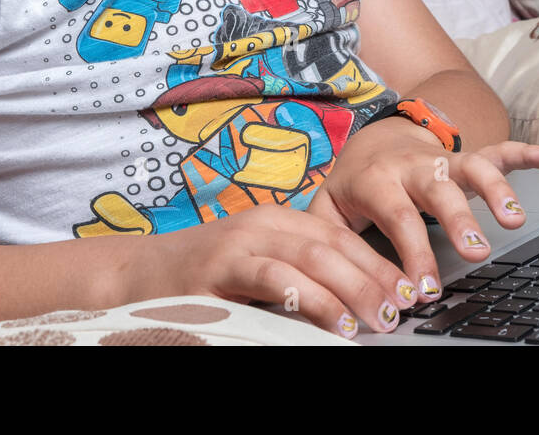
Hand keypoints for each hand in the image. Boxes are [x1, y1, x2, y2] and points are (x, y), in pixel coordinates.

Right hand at [172, 202, 424, 339]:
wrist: (130, 275)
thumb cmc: (198, 278)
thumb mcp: (254, 268)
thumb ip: (295, 276)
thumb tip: (354, 305)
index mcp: (276, 219)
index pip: (339, 236)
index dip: (378, 262)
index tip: (408, 290)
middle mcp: (261, 223)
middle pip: (332, 245)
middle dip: (373, 278)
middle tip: (402, 308)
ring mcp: (238, 242)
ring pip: (308, 258)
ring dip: (349, 290)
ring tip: (376, 318)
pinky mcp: (216, 269)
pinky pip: (271, 279)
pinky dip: (306, 299)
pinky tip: (329, 319)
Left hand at [305, 117, 538, 301]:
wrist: (376, 138)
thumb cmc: (356, 184)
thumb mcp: (329, 208)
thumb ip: (328, 238)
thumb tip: (333, 281)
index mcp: (378, 180)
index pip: (397, 217)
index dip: (412, 253)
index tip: (424, 289)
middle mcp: (414, 166)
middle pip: (439, 189)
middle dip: (459, 219)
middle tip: (476, 251)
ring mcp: (445, 159)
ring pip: (473, 168)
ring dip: (497, 190)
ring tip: (515, 218)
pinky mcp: (469, 156)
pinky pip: (502, 150)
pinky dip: (529, 153)